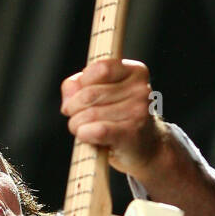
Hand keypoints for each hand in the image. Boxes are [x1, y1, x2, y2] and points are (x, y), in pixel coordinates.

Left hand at [60, 58, 167, 177]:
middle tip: (77, 117)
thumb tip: (71, 89)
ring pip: (89, 114)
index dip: (82, 83)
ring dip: (77, 125)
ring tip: (83, 129)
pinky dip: (84, 134)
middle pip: (89, 94)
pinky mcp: (132, 134)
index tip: (81, 97)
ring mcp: (139, 112)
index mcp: (136, 72)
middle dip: (73, 108)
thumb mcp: (100, 93)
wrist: (144, 148)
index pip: (100, 68)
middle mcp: (141, 89)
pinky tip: (87, 136)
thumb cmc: (117, 118)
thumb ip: (79, 85)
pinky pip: (97, 130)